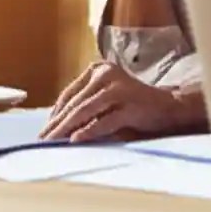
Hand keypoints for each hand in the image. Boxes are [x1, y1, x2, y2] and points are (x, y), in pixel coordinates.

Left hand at [39, 62, 192, 142]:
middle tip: (42, 141)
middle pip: (75, 103)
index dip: (55, 113)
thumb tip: (54, 125)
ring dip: (66, 129)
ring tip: (53, 142)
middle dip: (57, 124)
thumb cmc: (132, 106)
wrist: (168, 108)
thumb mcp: (105, 100)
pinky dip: (88, 131)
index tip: (44, 130)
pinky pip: (104, 120)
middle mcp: (107, 74)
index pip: (69, 93)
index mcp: (99, 69)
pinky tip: (75, 140)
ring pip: (85, 110)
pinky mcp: (131, 105)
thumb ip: (85, 106)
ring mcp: (120, 88)